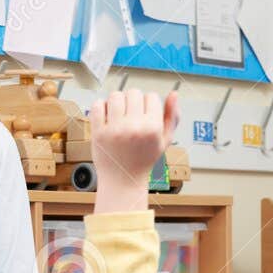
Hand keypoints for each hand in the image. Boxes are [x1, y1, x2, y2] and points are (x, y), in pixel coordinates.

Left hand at [88, 89, 180, 203]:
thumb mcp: (165, 141)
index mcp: (153, 128)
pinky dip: (101, 106)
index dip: (149, 104)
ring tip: (119, 114)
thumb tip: (174, 94)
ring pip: (116, 95)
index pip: (151, 96)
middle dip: (133, 100)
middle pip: (134, 92)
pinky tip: (107, 116)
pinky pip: (98, 105)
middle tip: (131, 114)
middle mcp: (134, 127)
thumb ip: (173, 117)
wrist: (122, 180)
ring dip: (117, 101)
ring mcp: (115, 130)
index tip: (145, 115)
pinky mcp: (98, 133)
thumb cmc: (144, 160)